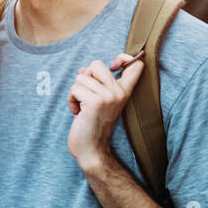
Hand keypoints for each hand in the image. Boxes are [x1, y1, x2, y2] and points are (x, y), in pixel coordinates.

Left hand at [66, 53, 144, 168]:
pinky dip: (71, 99)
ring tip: (81, 107)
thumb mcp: (96, 99)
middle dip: (84, 78)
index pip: (136, 66)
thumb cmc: (90, 123)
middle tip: (86, 96)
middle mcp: (119, 92)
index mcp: (124, 91)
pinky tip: (77, 112)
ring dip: (75, 92)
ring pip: (81, 77)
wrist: (91, 149)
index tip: (115, 65)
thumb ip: (92, 82)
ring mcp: (109, 96)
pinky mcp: (95, 102)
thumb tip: (82, 69)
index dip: (124, 58)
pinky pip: (74, 88)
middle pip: (97, 64)